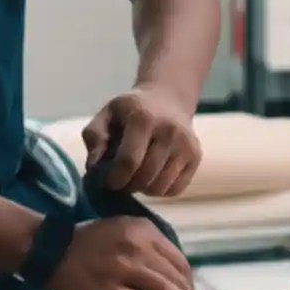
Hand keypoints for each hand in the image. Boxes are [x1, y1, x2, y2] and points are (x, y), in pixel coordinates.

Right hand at [47, 217, 192, 289]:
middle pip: (175, 280)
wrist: (54, 251)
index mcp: (143, 230)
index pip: (180, 262)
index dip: (187, 283)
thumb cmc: (92, 242)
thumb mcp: (124, 229)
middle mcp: (136, 246)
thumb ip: (152, 245)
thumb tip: (180, 276)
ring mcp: (123, 269)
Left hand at [83, 87, 201, 197]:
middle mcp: (169, 131)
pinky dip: (160, 190)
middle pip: (145, 177)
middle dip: (127, 185)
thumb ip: (94, 137)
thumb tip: (93, 167)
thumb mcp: (107, 114)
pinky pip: (175, 189)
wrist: (167, 99)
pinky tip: (152, 176)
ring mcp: (186, 144)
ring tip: (135, 177)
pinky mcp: (196, 156)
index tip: (107, 182)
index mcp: (144, 118)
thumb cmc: (130, 110)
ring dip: (143, 189)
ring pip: (160, 187)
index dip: (115, 178)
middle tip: (120, 181)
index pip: (129, 161)